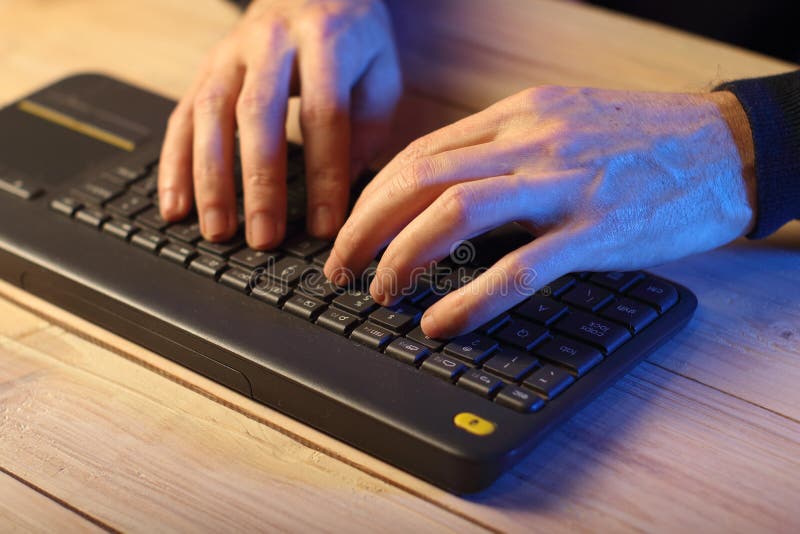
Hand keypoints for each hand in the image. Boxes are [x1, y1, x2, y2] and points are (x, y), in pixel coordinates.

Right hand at [158, 0, 400, 246]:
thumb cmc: (350, 40)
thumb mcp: (378, 72)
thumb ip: (368, 127)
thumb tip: (349, 191)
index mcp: (323, 40)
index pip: (323, 115)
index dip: (325, 175)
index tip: (326, 226)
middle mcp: (269, 42)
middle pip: (258, 115)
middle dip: (259, 183)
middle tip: (264, 236)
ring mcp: (228, 53)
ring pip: (209, 115)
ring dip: (209, 179)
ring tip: (216, 230)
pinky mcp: (203, 69)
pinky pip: (180, 117)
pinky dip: (174, 165)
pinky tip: (176, 206)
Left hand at [324, 86, 756, 337]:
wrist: (727, 145)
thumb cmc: (643, 140)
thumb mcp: (563, 125)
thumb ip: (504, 152)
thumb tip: (446, 195)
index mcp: (517, 116)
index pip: (420, 153)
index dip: (372, 197)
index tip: (351, 231)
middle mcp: (529, 141)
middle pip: (418, 178)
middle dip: (365, 228)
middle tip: (341, 268)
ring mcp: (562, 184)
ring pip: (454, 213)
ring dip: (403, 257)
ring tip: (381, 293)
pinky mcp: (596, 230)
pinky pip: (519, 268)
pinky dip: (470, 298)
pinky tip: (440, 322)